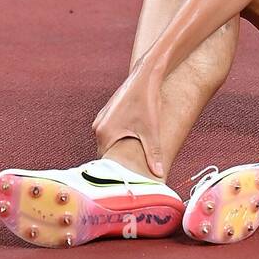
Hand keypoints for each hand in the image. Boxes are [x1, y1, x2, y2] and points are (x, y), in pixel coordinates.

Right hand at [90, 51, 166, 177]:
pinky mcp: (107, 114)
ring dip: (117, 151)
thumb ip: (153, 154)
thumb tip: (159, 174)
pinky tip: (130, 144)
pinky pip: (110, 133)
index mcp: (105, 133)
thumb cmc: (147, 102)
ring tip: (130, 161)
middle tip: (129, 175)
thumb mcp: (151, 131)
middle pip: (106, 153)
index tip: (124, 182)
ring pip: (108, 143)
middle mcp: (98, 127)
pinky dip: (118, 140)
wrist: (144, 76)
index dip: (115, 173)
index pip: (105, 162)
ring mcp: (101, 120)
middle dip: (117, 162)